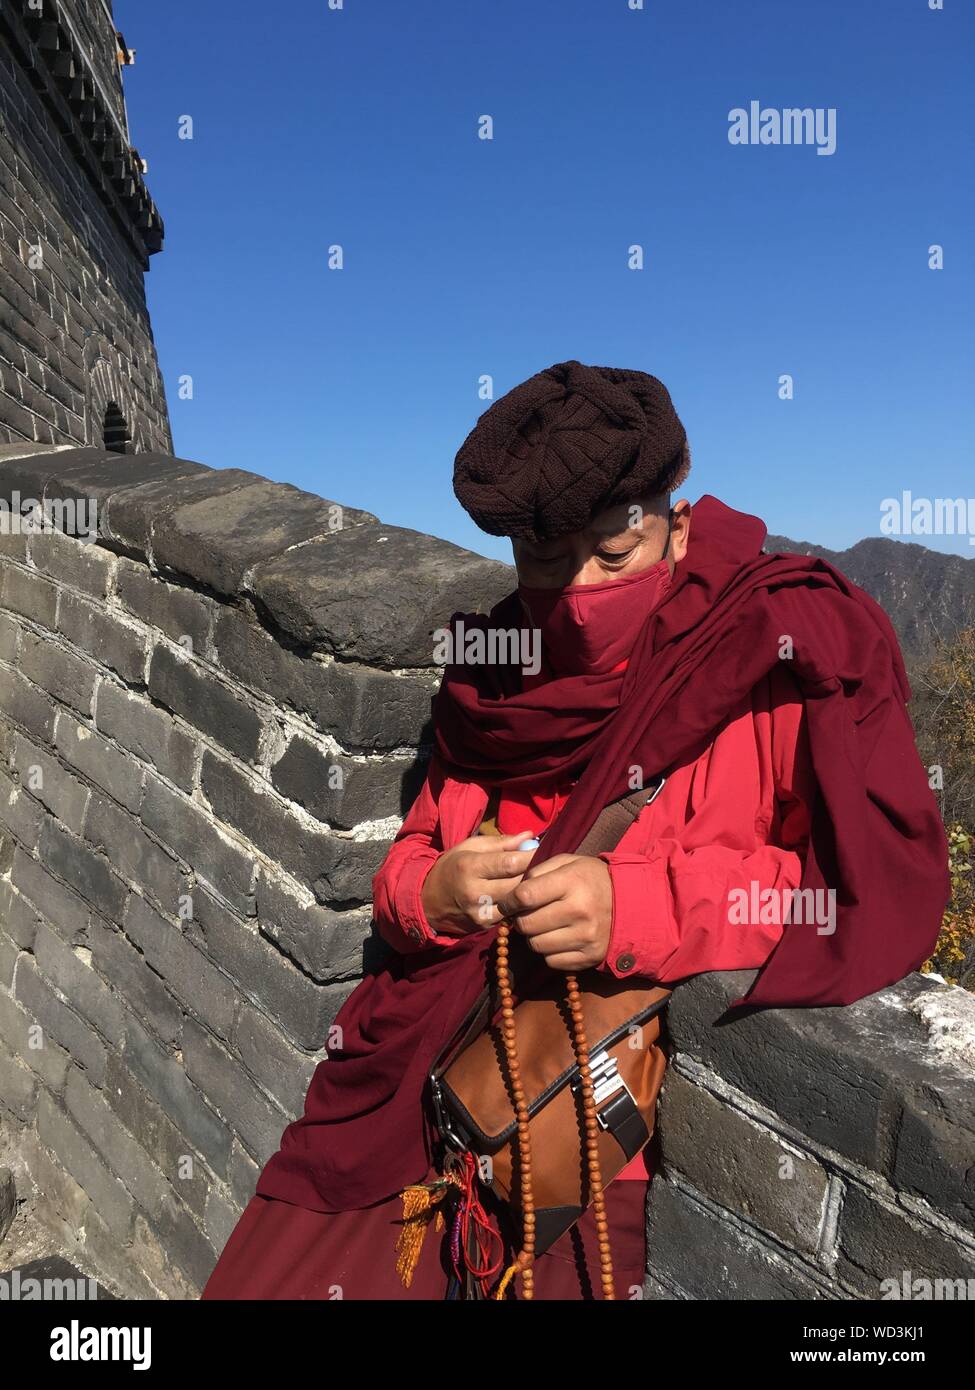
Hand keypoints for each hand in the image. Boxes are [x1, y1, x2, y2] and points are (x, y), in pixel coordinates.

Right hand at [420, 832, 537, 937]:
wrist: (428, 901)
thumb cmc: (452, 867)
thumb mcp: (469, 847)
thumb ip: (501, 843)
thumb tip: (530, 836)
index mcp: (469, 867)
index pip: (509, 863)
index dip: (531, 856)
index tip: (544, 849)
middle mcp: (475, 893)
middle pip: (517, 885)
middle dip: (535, 874)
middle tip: (548, 866)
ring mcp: (480, 913)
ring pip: (517, 903)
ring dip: (531, 892)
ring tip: (541, 882)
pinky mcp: (485, 927)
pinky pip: (511, 914)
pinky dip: (522, 905)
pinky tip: (528, 897)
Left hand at [494, 854, 613, 970]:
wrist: (634, 903)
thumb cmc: (594, 879)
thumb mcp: (570, 862)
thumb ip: (539, 870)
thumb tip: (513, 890)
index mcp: (572, 882)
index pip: (525, 896)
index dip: (509, 901)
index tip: (508, 903)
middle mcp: (579, 911)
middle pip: (527, 924)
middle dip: (520, 920)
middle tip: (525, 915)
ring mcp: (585, 937)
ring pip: (536, 945)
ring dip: (534, 937)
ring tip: (543, 926)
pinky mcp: (589, 957)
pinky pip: (552, 961)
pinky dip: (549, 952)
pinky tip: (558, 939)